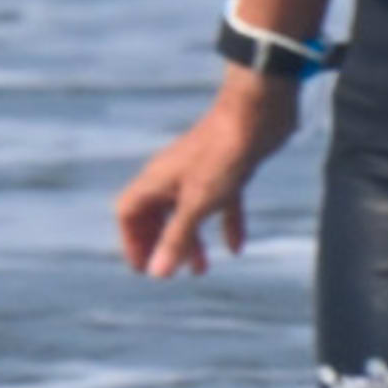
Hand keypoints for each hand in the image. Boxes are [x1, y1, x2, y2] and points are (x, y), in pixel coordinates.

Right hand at [117, 75, 294, 276]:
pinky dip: (225, 225)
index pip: (129, 213)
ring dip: (191, 241)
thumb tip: (156, 273)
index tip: (143, 268)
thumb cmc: (223, 155)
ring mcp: (201, 172)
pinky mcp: (228, 171)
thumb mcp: (198, 204)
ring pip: (188, 212)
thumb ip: (177, 238)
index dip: (132, 241)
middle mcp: (173, 175)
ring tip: (200, 270)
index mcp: (156, 180)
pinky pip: (220, 204)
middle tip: (168, 271)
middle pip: (155, 214)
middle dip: (160, 244)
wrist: (258, 113)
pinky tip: (237, 248)